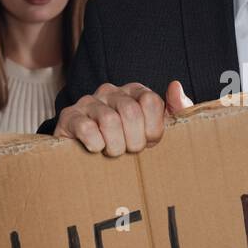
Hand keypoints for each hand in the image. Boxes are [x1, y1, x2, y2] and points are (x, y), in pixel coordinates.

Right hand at [56, 80, 192, 155]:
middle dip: (134, 141)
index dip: (153, 129)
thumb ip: (177, 109)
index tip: (148, 141)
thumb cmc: (130, 143)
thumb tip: (175, 86)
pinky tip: (96, 149)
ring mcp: (88, 102)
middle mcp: (111, 91)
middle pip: (131, 112)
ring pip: (109, 121)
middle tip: (130, 151)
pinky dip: (95, 144)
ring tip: (113, 152)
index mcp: (135, 91)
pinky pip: (87, 128)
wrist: (92, 160)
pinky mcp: (69, 117)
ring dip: (115, 146)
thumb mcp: (160, 129)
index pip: (151, 101)